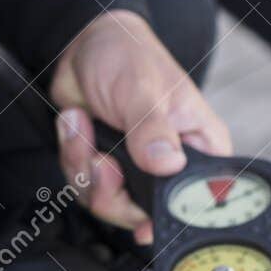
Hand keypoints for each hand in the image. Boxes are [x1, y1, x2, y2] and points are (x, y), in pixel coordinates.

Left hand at [49, 9, 231, 243]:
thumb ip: (152, 130)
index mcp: (198, 147)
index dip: (170, 218)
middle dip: (110, 191)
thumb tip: (167, 164)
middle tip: (100, 160)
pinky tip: (75, 123)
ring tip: (82, 125)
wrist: (85, 47)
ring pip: (106, 202)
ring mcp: (134, 169)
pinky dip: (71, 156)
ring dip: (83, 166)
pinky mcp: (103, 166)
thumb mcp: (143, 89)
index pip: (198, 200)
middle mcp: (169, 165)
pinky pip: (82, 184)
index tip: (144, 224)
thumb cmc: (127, 56)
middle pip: (142, 212)